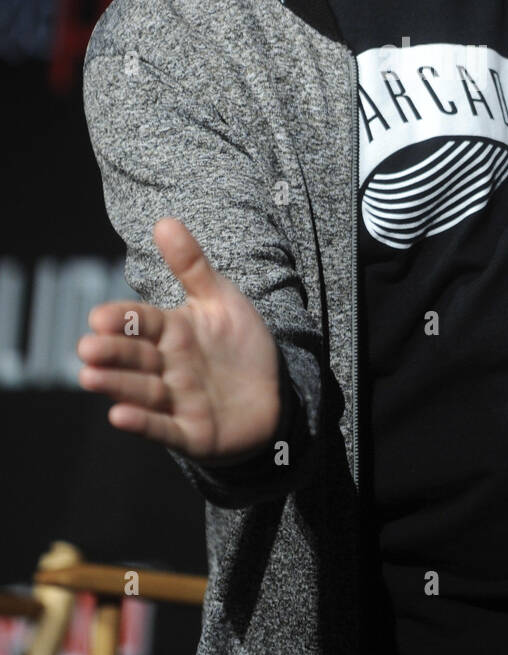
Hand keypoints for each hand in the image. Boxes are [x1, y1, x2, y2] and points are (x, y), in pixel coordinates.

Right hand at [77, 217, 280, 462]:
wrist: (274, 395)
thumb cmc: (240, 346)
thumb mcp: (221, 300)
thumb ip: (192, 266)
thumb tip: (164, 221)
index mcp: (172, 332)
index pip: (142, 322)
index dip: (123, 319)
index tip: (100, 316)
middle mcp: (167, 366)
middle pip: (135, 357)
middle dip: (111, 352)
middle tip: (86, 348)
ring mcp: (176, 401)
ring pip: (142, 391)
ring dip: (116, 385)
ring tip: (90, 376)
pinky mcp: (191, 433)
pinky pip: (164, 428)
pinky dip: (143, 423)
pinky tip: (119, 416)